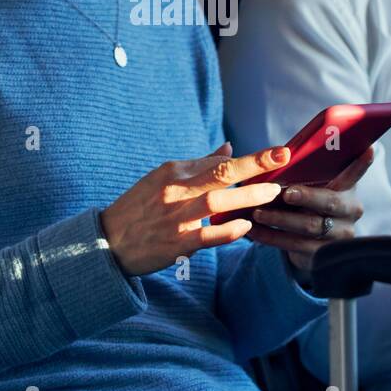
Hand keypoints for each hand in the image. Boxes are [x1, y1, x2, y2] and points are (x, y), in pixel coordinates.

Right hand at [99, 142, 288, 276]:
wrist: (107, 241)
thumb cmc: (139, 207)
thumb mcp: (162, 178)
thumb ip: (198, 165)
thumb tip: (228, 147)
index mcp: (173, 171)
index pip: (218, 162)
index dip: (250, 159)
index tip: (277, 153)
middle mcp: (175, 190)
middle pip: (221, 173)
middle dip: (255, 164)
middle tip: (282, 157)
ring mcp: (176, 217)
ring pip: (219, 202)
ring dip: (249, 196)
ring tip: (273, 193)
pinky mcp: (176, 242)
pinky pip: (208, 235)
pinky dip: (229, 230)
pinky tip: (246, 226)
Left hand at [244, 146, 375, 284]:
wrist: (313, 243)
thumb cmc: (308, 204)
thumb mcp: (313, 189)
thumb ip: (304, 175)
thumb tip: (277, 156)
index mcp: (347, 190)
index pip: (355, 174)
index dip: (362, 164)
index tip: (367, 149)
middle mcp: (349, 212)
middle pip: (330, 203)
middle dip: (307, 196)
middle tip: (286, 192)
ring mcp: (339, 235)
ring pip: (309, 226)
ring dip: (280, 219)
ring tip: (258, 213)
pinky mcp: (323, 256)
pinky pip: (295, 246)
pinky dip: (271, 238)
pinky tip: (253, 231)